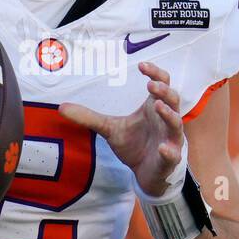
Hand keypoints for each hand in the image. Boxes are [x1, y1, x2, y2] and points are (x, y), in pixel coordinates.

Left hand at [60, 61, 183, 196]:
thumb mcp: (109, 129)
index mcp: (153, 108)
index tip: (142, 65)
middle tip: (150, 85)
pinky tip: (162, 148)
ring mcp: (170, 139)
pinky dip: (169, 150)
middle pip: (172, 99)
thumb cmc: (133, 145)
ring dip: (168, 114)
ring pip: (176, 124)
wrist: (144, 173)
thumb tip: (61, 107)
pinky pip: (173, 154)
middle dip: (163, 91)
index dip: (155, 73)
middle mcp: (165, 120)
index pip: (161, 83)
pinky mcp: (169, 159)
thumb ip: (89, 118)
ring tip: (157, 106)